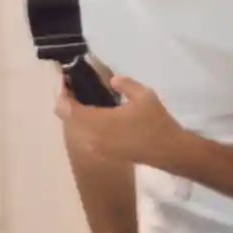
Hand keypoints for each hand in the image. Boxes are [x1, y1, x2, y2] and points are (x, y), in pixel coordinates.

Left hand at [56, 75, 188, 166]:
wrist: (169, 152)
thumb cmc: (156, 122)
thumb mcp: (144, 95)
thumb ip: (125, 84)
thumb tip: (112, 80)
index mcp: (97, 121)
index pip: (66, 108)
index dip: (63, 94)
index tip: (68, 81)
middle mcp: (92, 136)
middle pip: (67, 118)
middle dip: (68, 102)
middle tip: (76, 88)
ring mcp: (97, 146)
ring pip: (76, 128)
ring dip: (76, 114)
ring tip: (85, 99)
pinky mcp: (104, 152)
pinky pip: (86, 136)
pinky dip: (86, 124)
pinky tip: (98, 115)